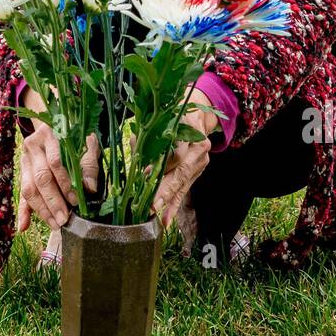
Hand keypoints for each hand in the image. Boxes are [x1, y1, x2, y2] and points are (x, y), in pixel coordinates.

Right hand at [16, 87, 98, 233]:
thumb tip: (90, 189)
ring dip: (42, 210)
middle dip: (53, 201)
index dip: (65, 183)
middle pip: (41, 177)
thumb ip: (88, 165)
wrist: (58, 125)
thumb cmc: (75, 137)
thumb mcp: (85, 145)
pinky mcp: (22, 174)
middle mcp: (32, 146)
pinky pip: (21, 195)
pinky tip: (23, 227)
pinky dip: (23, 212)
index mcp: (48, 135)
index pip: (55, 162)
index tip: (75, 200)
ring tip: (54, 224)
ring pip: (29, 188)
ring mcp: (24, 160)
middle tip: (64, 218)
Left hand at [152, 92, 217, 230]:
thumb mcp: (157, 119)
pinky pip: (185, 190)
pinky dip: (174, 205)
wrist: (197, 116)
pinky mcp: (198, 171)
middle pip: (181, 170)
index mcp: (189, 129)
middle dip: (165, 190)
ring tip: (157, 216)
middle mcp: (199, 146)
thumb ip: (145, 137)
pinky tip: (166, 220)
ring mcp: (201, 160)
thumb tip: (135, 156)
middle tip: (152, 205)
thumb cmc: (171, 116)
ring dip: (168, 200)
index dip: (161, 165)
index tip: (146, 175)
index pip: (176, 151)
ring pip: (183, 183)